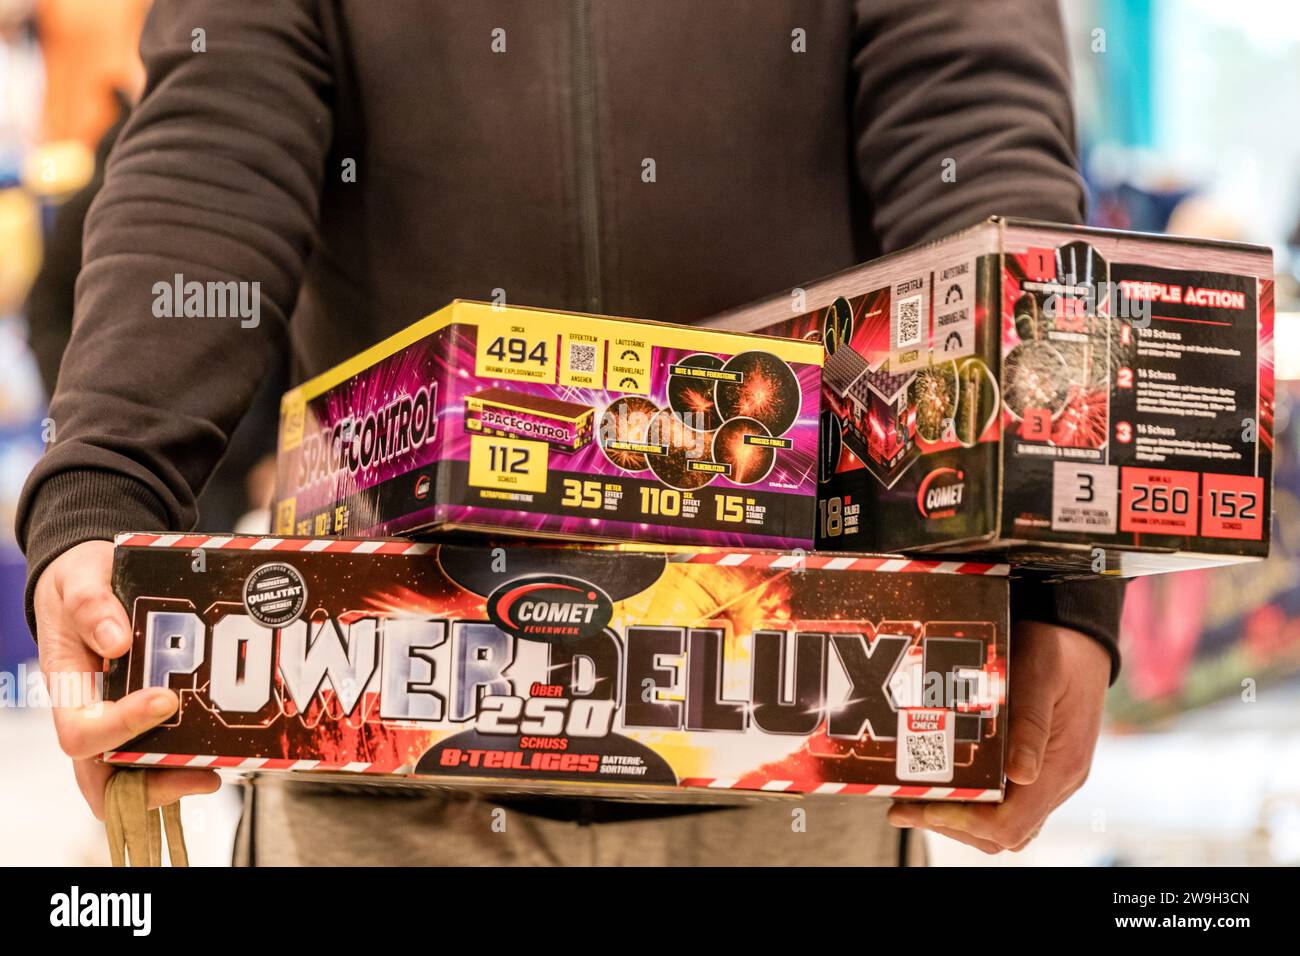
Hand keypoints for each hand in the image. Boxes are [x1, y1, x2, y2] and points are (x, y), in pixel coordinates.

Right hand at [34, 540, 219, 819]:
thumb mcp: (77, 580)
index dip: (121, 728)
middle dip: (156, 786)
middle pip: (108, 780)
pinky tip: (228, 741)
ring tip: (225, 760)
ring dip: (181, 775)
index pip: (82, 735)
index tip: (164, 699)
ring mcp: (123, 721)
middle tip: (205, 771)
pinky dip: (195, 752)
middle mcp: (95, 715)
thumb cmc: (78, 585)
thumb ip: (90, 604)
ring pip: (140, 775)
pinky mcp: (152, 716)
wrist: (92, 579)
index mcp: (70, 689)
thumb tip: (116, 640)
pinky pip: (166, 749)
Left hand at [888, 620, 1110, 852]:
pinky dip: (971, 801)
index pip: (1012, 824)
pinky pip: (1006, 802)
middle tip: (903, 808)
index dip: (966, 822)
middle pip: (1004, 833)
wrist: (1079, 637)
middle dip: (951, 824)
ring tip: (910, 801)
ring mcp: (1049, 776)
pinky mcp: (1038, 766)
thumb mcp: (1041, 677)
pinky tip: (939, 783)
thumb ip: (1030, 724)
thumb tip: (1020, 775)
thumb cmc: (1057, 651)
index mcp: (1061, 765)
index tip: (927, 806)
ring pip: (1003, 822)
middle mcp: (1058, 780)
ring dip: (956, 818)